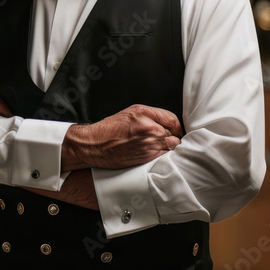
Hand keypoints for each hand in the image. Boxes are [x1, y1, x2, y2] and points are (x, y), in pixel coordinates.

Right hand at [62, 104, 182, 170]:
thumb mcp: (129, 113)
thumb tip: (168, 124)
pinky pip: (165, 156)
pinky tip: (153, 154)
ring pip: (172, 146)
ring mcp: (149, 143)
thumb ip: (150, 116)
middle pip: (174, 134)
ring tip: (157, 147)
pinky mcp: (147, 156)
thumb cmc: (108, 130)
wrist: (93, 145)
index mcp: (143, 113)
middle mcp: (148, 127)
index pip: (172, 119)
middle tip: (163, 140)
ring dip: (168, 148)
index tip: (175, 131)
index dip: (176, 126)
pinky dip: (163, 156)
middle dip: (171, 137)